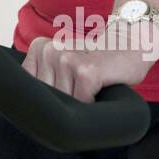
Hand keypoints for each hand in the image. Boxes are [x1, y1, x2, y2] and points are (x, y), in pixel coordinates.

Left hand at [21, 25, 158, 102]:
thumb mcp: (61, 65)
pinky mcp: (86, 71)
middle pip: (46, 99)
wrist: (129, 46)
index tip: (64, 90)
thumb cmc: (95, 62)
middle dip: (64, 102)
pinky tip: (99, 89)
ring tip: (90, 87)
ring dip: (80, 103)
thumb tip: (28, 112)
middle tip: (80, 88)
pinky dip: (92, 103)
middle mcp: (49, 50)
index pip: (30, 90)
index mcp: (39, 48)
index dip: (48, 99)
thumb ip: (43, 79)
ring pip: (64, 103)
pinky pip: (82, 103)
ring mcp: (67, 59)